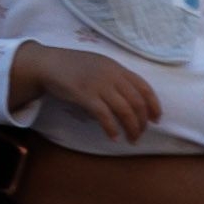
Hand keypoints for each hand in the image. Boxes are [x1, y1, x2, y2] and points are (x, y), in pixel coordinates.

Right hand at [16, 43, 160, 142]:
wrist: (47, 63)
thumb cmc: (74, 67)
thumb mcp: (100, 66)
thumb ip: (116, 79)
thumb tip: (131, 102)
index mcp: (118, 68)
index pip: (144, 88)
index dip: (154, 106)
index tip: (156, 120)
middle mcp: (111, 75)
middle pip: (137, 102)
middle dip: (143, 122)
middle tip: (141, 134)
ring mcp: (98, 85)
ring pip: (125, 110)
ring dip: (131, 128)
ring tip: (132, 139)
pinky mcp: (85, 95)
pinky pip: (104, 116)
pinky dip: (111, 128)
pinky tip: (113, 137)